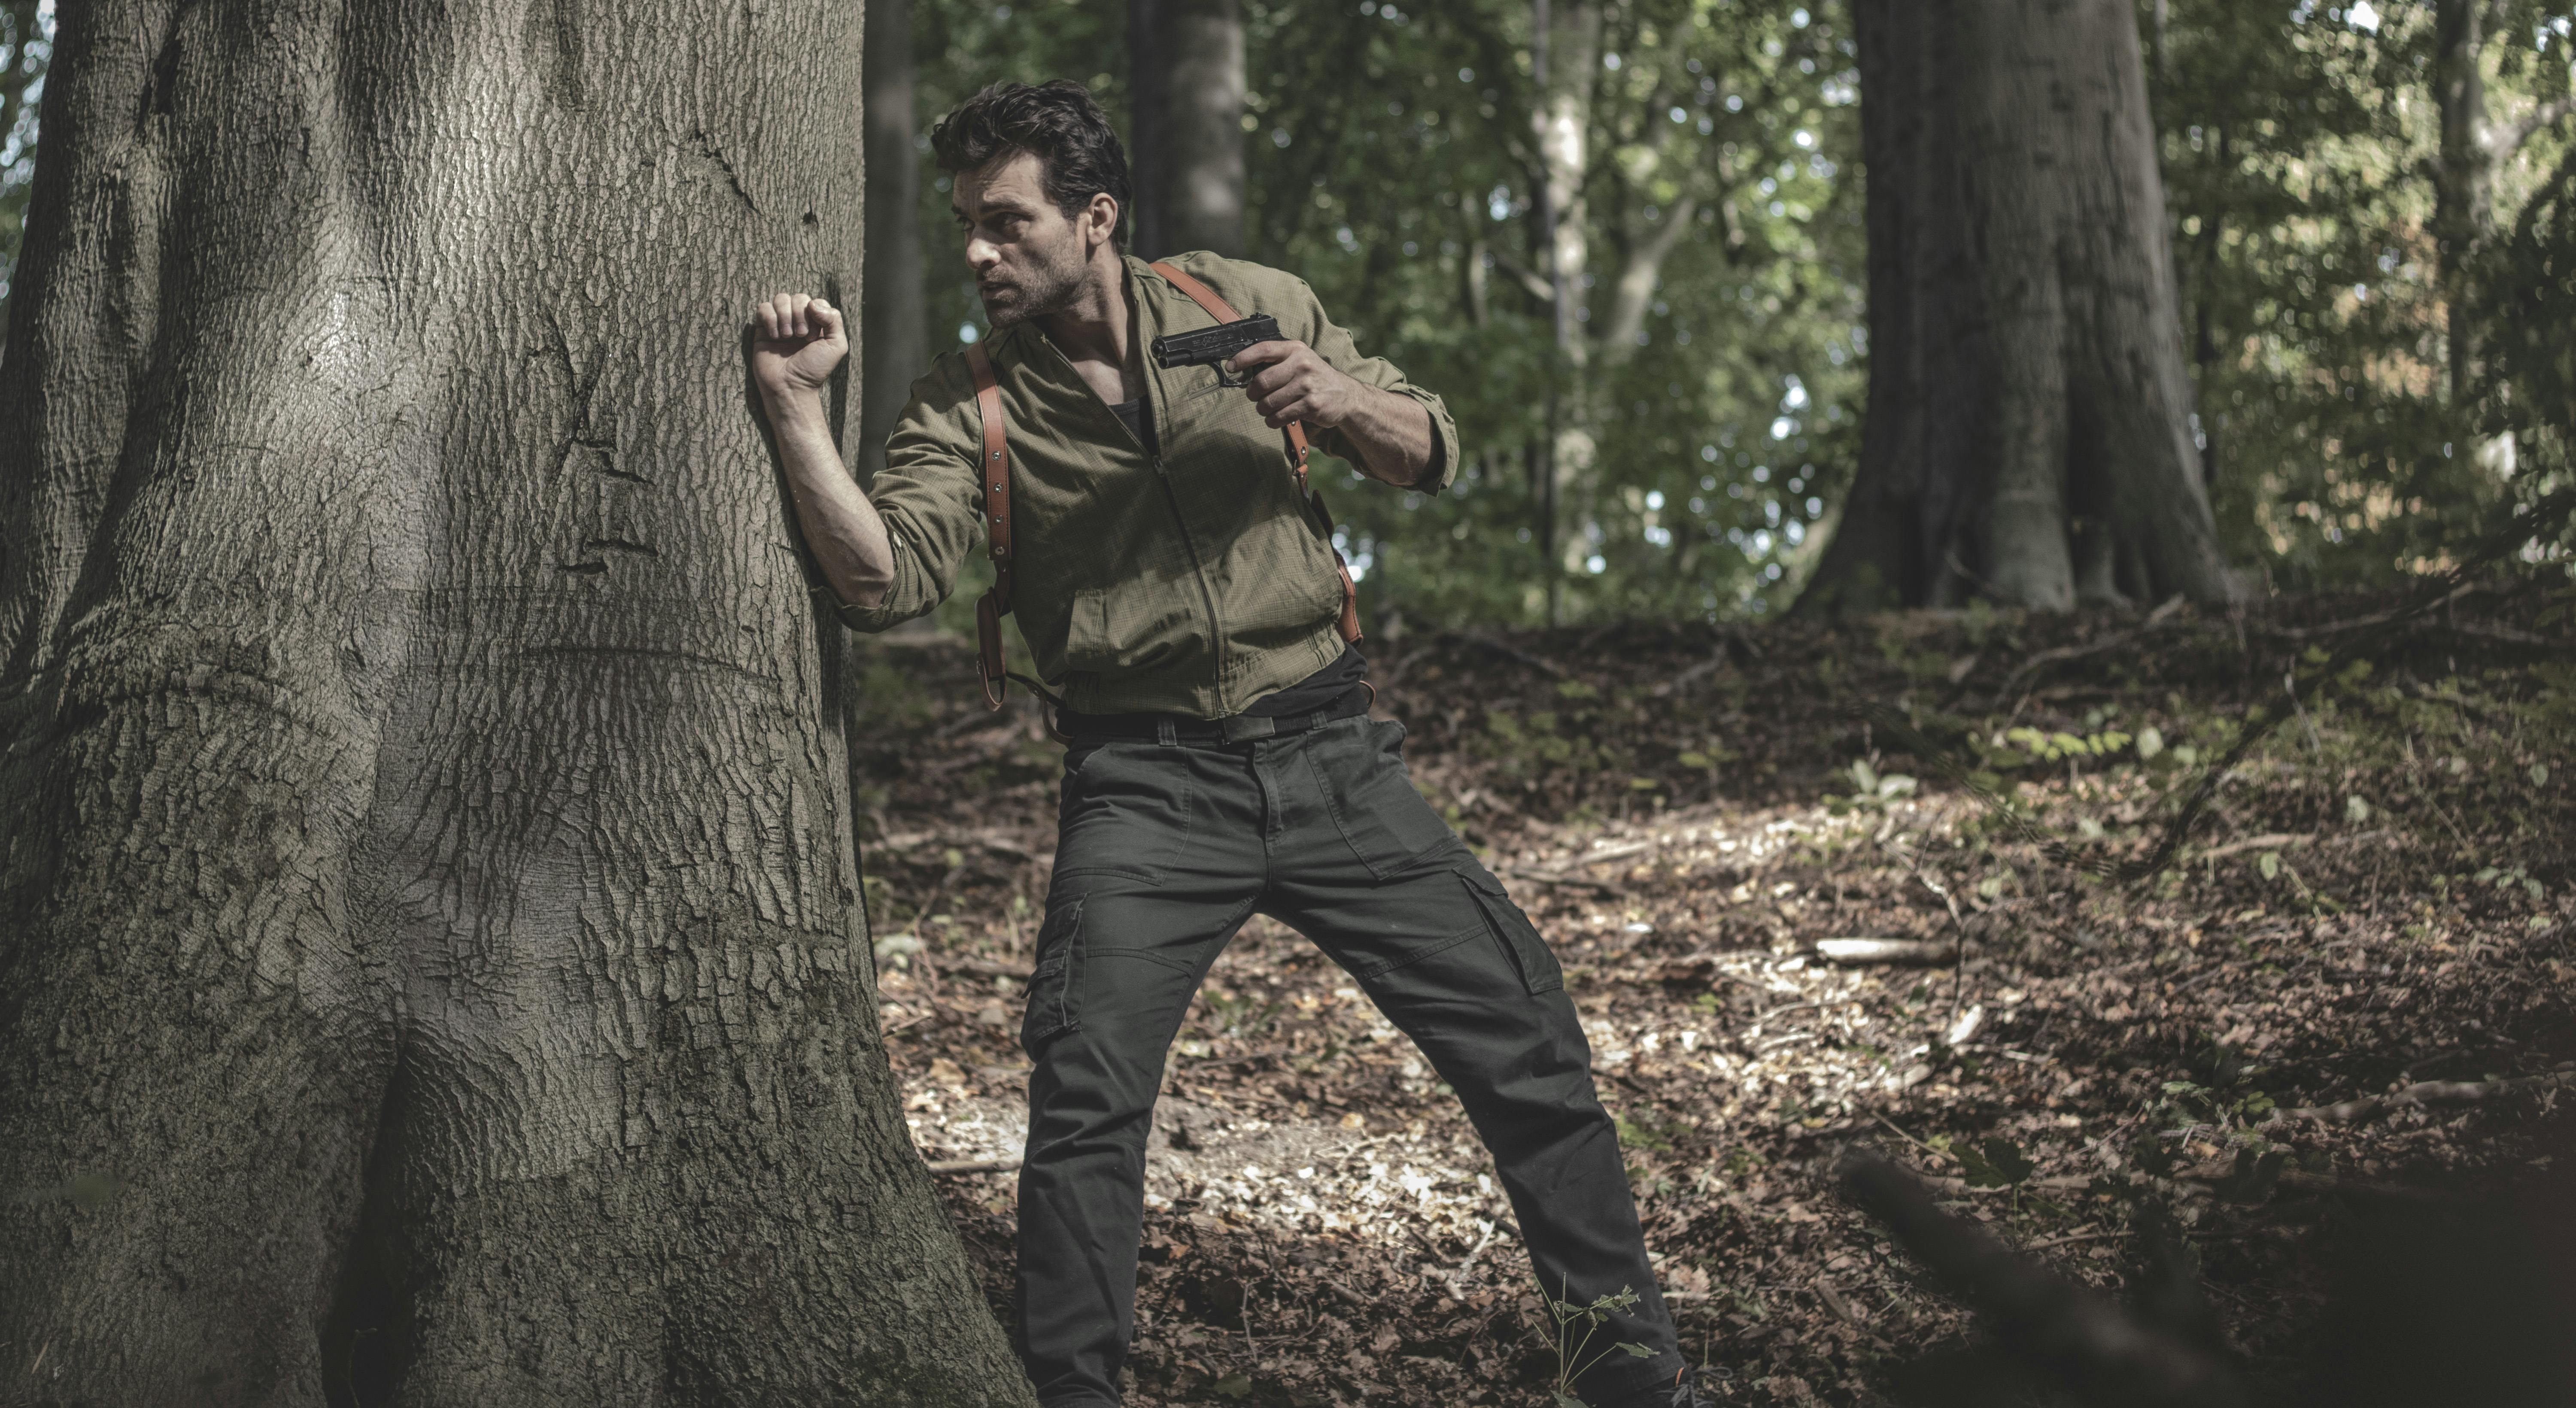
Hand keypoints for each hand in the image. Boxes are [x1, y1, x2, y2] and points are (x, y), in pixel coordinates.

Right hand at [751, 292, 847, 401]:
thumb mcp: (836, 346)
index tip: (814, 337)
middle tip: (801, 336)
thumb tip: (813, 303)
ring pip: (780, 299)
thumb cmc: (814, 369)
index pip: (816, 302)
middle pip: (798, 298)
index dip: (815, 314)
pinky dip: (770, 319)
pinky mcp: (763, 329)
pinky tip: (775, 337)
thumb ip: (834, 320)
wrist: (790, 386)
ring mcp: (780, 323)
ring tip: (787, 336)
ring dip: (785, 315)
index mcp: (817, 324)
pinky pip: (763, 308)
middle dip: (800, 315)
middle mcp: (799, 321)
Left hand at [1226, 339, 1366, 429]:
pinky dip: (1273, 421)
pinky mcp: (1311, 405)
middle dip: (1252, 393)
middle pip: (1261, 381)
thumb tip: (1244, 372)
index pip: (1264, 349)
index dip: (1243, 358)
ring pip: (1268, 402)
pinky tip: (1277, 418)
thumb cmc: (1315, 377)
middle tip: (1255, 397)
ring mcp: (1307, 385)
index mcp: (1295, 349)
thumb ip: (1277, 361)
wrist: (1345, 395)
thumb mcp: (1300, 359)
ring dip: (1262, 410)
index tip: (1231, 367)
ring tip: (1268, 409)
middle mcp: (1302, 364)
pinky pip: (1280, 416)